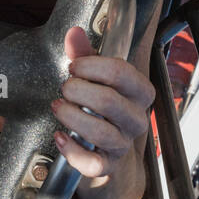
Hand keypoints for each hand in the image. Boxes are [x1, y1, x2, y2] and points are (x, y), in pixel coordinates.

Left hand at [52, 26, 153, 184]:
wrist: (107, 150)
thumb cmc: (103, 107)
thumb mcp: (96, 77)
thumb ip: (85, 55)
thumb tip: (74, 33)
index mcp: (139, 91)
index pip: (122, 73)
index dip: (91, 66)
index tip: (74, 67)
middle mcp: (136, 118)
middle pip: (109, 101)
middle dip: (78, 91)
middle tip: (65, 88)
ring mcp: (124, 144)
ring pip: (101, 132)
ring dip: (71, 116)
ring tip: (58, 107)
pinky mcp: (108, 165)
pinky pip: (93, 163)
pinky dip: (72, 150)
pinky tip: (60, 136)